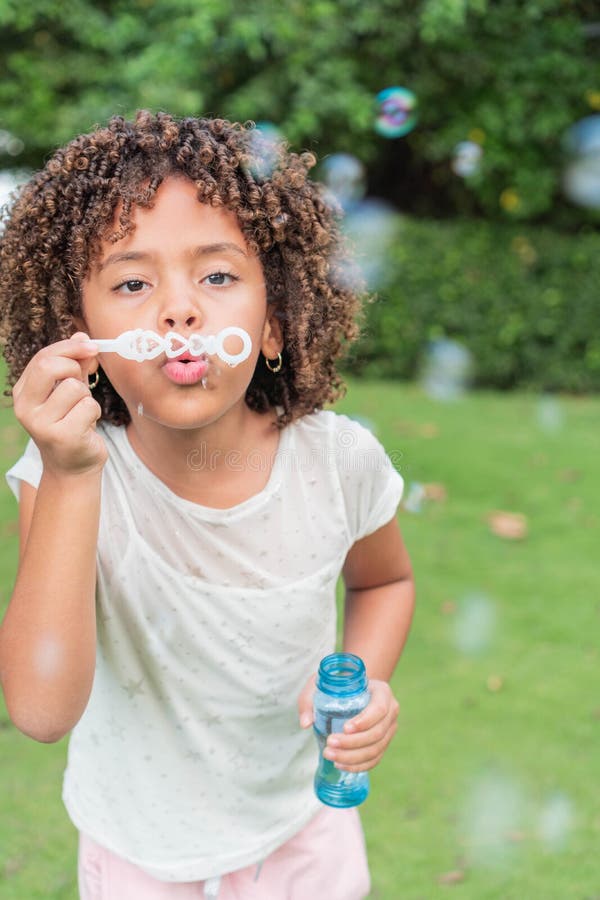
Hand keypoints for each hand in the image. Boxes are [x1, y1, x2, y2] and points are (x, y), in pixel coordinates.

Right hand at [12, 332, 106, 476]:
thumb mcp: (70, 391)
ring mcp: (41, 424)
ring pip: (75, 388)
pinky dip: (94, 413)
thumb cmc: (72, 423)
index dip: (70, 347)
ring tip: (82, 413)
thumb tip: (82, 336)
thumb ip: (75, 365)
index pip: (42, 358)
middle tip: (84, 380)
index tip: (92, 345)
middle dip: (74, 367)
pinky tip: (86, 426)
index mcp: (23, 393)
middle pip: (49, 367)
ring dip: (87, 397)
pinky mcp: (62, 436)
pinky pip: (88, 407)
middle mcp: (26, 408)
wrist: (73, 467)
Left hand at [298, 676, 399, 772]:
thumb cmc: (336, 686)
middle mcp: (391, 711)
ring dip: (353, 757)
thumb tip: (306, 723)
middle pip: (377, 733)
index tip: (344, 728)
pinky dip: (358, 765)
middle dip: (353, 743)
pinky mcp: (384, 744)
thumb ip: (309, 700)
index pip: (379, 709)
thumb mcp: (320, 685)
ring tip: (330, 755)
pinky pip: (375, 759)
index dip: (364, 721)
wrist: (351, 691)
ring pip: (376, 749)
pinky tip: (340, 764)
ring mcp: (389, 729)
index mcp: (381, 692)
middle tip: (329, 744)